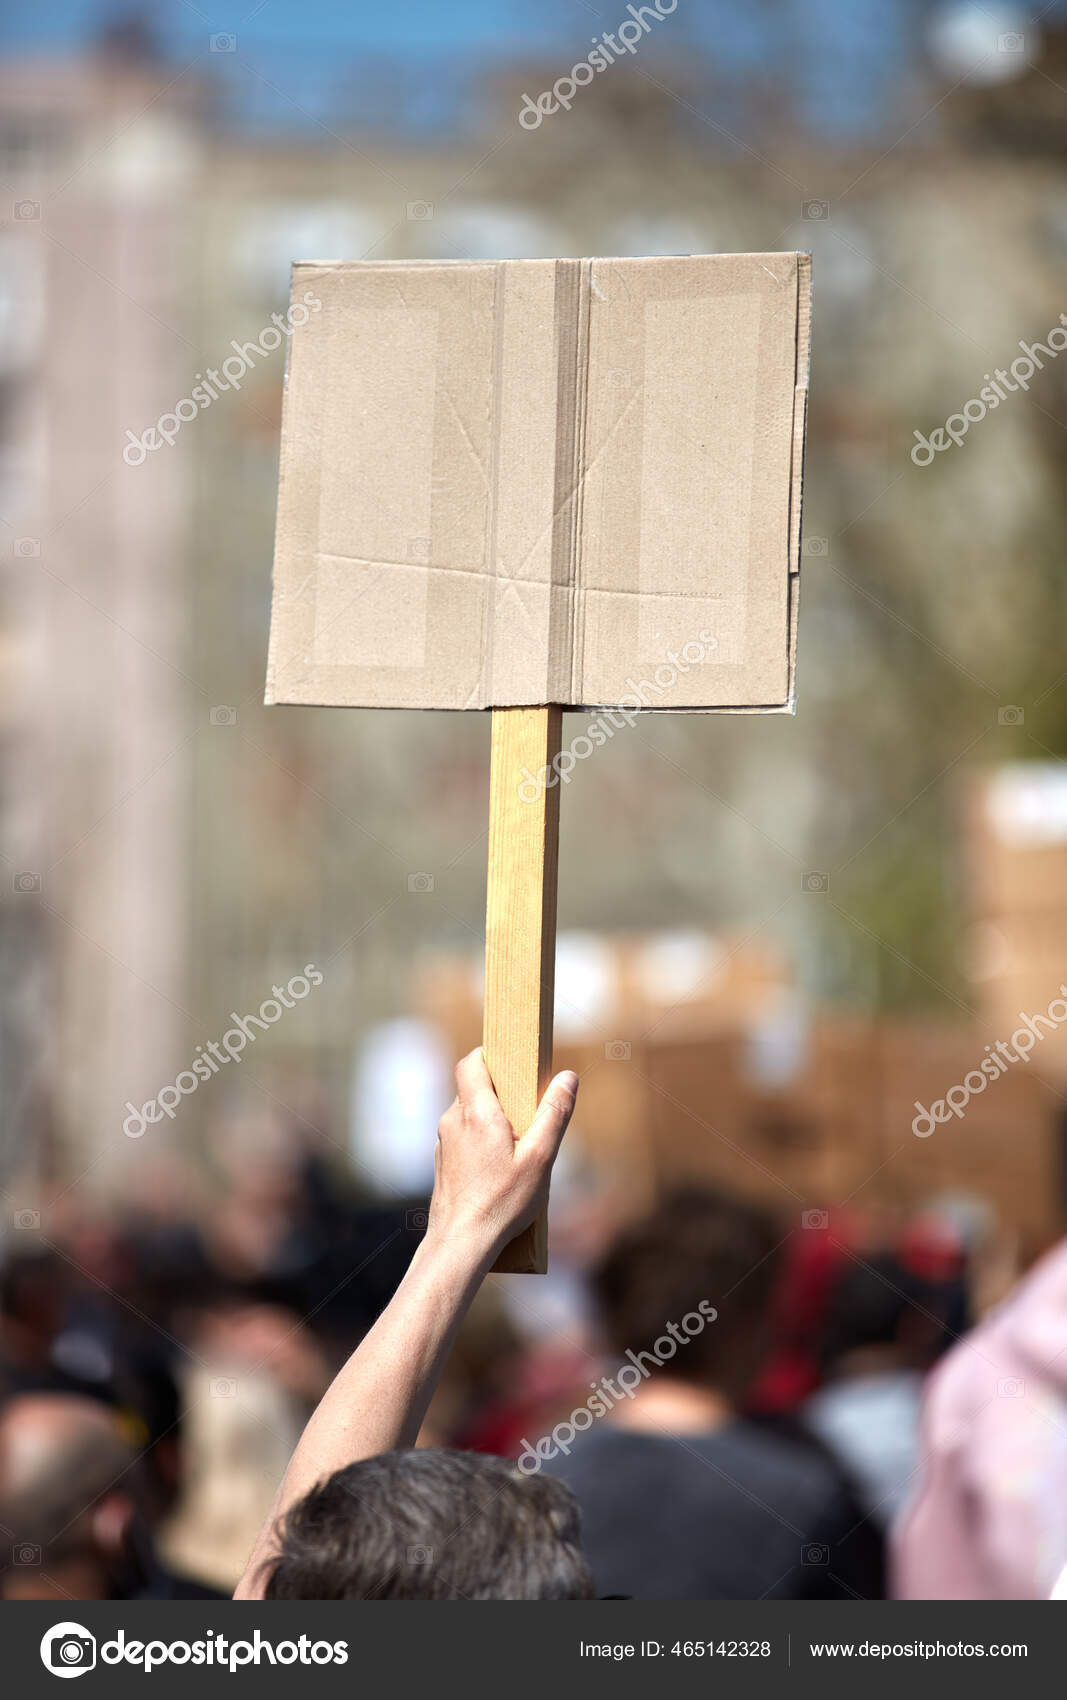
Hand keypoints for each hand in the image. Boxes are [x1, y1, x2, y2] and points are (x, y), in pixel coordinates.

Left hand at [427, 1048, 577, 1261]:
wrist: (460, 1243)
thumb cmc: (502, 1202)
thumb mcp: (540, 1158)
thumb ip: (554, 1114)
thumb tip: (568, 1077)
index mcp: (476, 1112)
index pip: (472, 1062)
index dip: (490, 1055)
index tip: (513, 1062)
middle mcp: (453, 1121)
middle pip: (474, 1088)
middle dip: (501, 1092)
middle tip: (528, 1112)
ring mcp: (444, 1143)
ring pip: (468, 1114)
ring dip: (492, 1120)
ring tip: (518, 1148)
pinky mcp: (443, 1163)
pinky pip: (463, 1138)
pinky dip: (481, 1141)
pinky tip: (500, 1169)